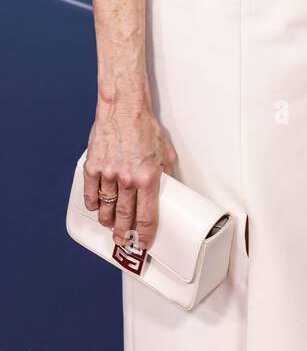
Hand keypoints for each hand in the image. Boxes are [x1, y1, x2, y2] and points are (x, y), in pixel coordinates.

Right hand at [84, 108, 177, 250]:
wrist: (123, 109)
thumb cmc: (145, 128)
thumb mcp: (166, 152)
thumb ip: (167, 174)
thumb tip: (172, 191)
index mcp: (148, 177)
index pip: (147, 216)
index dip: (145, 234)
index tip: (143, 242)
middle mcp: (128, 179)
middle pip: (124, 217)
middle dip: (124, 233)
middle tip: (123, 240)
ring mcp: (108, 174)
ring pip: (106, 209)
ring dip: (108, 221)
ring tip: (110, 225)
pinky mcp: (93, 167)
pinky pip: (91, 194)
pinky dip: (93, 204)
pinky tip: (97, 207)